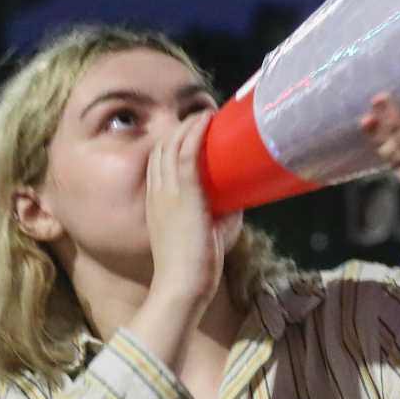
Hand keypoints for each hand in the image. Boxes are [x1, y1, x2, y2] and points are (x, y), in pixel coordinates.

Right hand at [143, 108, 234, 318]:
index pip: (159, 161)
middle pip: (162, 147)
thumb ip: (223, 212)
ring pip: (172, 145)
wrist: (183, 285)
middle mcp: (157, 192)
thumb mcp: (209, 232)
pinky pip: (186, 154)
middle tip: (204, 118)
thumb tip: (242, 196)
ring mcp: (167, 192)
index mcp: (157, 202)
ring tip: (207, 114)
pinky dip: (195, 134)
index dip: (173, 142)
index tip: (193, 132)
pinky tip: (206, 122)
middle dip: (181, 128)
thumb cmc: (196, 266)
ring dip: (189, 125)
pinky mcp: (183, 195)